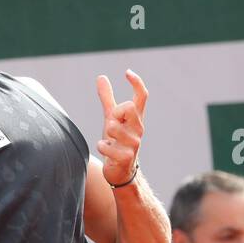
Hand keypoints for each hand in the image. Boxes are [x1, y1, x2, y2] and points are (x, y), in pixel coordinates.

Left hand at [95, 70, 147, 184]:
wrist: (120, 169)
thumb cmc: (117, 140)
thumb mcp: (111, 118)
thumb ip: (107, 99)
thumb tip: (101, 77)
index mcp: (136, 118)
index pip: (142, 96)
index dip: (136, 83)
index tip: (127, 72)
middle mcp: (138, 128)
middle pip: (128, 108)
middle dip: (114, 113)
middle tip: (112, 125)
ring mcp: (134, 143)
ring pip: (114, 127)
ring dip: (106, 133)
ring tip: (110, 140)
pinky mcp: (126, 157)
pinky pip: (106, 145)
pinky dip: (101, 146)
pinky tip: (106, 150)